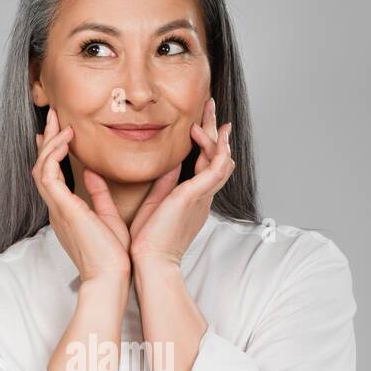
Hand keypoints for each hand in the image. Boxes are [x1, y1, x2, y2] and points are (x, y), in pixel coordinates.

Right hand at [32, 106, 130, 284]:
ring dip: (49, 142)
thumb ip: (100, 195)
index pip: (52, 176)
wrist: (111, 276)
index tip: (60, 132)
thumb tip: (94, 173)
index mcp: (67, 212)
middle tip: (53, 116)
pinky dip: (54, 154)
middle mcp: (57, 209)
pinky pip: (47, 174)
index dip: (52, 152)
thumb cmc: (112, 255)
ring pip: (40, 168)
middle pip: (41, 167)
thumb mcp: (107, 217)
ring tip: (59, 121)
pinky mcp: (62, 208)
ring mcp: (57, 209)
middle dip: (47, 140)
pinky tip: (66, 139)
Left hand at [128, 96, 234, 268]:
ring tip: (208, 110)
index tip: (203, 125)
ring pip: (222, 158)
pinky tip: (196, 131)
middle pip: (220, 157)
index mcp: (195, 200)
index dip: (209, 144)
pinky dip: (209, 146)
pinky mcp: (196, 195)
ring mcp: (203, 196)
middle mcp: (204, 197)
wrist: (150, 262)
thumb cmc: (148, 242)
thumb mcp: (154, 205)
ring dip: (216, 132)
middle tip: (211, 107)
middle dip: (217, 131)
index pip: (208, 166)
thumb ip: (161, 184)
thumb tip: (166, 164)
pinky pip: (214, 165)